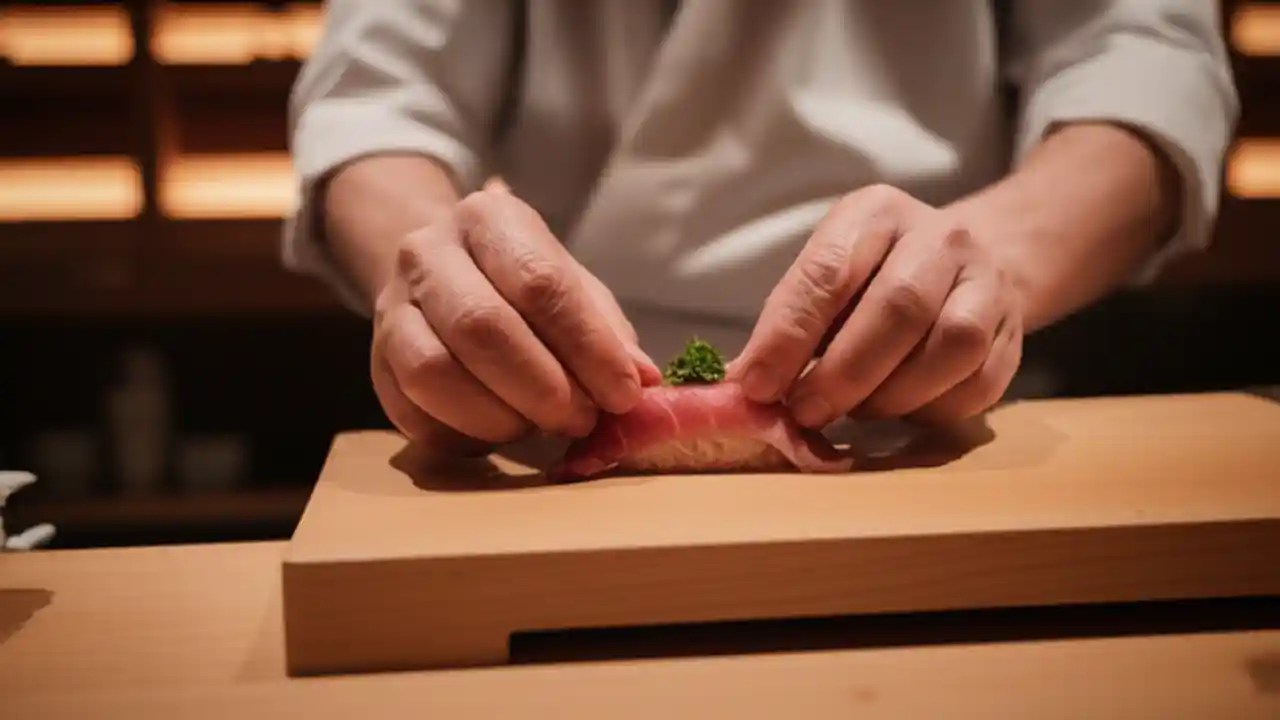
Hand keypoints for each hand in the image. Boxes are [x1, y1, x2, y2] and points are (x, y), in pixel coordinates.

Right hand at [371, 184, 660, 454]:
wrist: (440, 272)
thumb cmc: (521, 283)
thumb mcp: (574, 288)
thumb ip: (607, 332)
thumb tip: (642, 381)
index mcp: (489, 220)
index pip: (540, 283)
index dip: (587, 347)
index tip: (622, 394)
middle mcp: (428, 253)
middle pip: (482, 327)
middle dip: (543, 387)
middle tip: (580, 419)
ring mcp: (391, 307)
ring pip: (433, 372)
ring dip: (498, 416)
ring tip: (537, 426)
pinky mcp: (375, 363)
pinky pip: (413, 412)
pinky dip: (464, 435)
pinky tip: (498, 432)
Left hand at [728, 185, 1024, 426]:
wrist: (977, 259)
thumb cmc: (877, 276)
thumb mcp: (829, 276)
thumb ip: (786, 326)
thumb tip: (739, 393)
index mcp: (875, 213)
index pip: (828, 272)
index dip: (787, 336)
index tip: (756, 386)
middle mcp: (941, 237)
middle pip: (898, 308)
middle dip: (842, 373)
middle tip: (805, 412)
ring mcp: (987, 281)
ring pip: (951, 346)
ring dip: (893, 395)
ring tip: (856, 411)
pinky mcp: (1015, 330)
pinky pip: (979, 383)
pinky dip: (932, 410)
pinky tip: (902, 410)